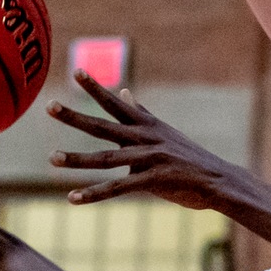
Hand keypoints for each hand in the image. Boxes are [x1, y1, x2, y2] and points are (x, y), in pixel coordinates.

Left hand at [49, 73, 253, 210]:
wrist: (220, 181)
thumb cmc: (190, 158)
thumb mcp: (164, 132)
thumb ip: (140, 114)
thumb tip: (124, 92)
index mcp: (147, 125)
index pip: (116, 103)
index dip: (96, 88)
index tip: (76, 71)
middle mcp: (146, 138)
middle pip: (104, 126)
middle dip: (75, 116)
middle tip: (49, 106)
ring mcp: (150, 159)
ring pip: (106, 159)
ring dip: (77, 159)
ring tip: (52, 158)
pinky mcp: (154, 181)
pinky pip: (117, 189)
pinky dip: (94, 194)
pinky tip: (72, 198)